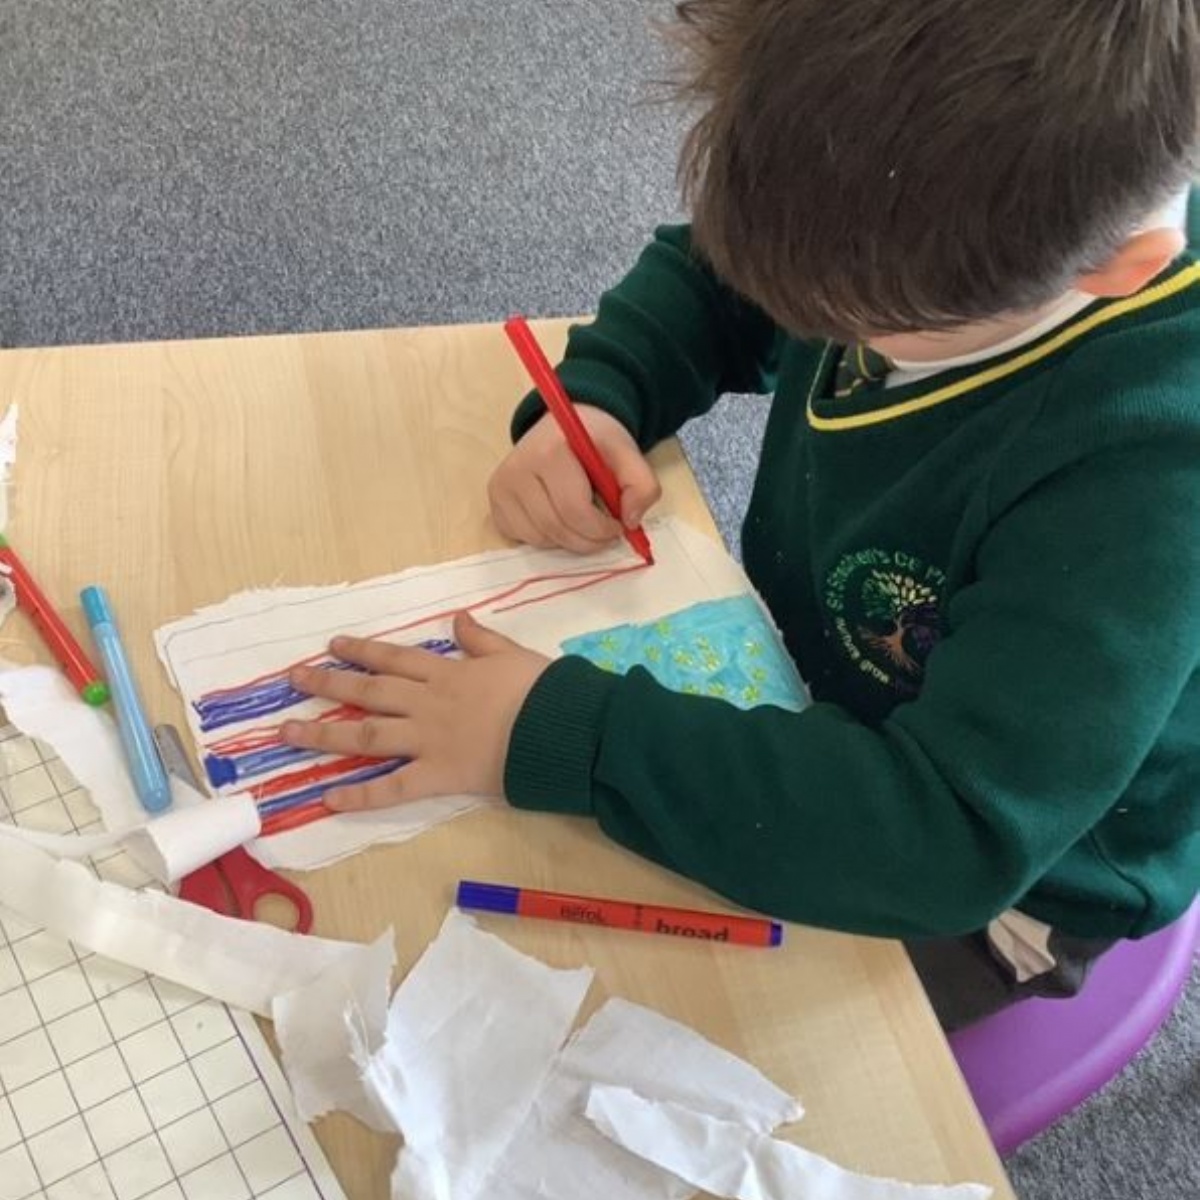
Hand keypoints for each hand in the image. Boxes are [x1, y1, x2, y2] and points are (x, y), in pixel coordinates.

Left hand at [280, 612, 550, 808]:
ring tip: (287, 733)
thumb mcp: (511, 654)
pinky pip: (393, 788)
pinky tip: (330, 798)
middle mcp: (427, 704)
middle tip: (294, 680)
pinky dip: (361, 794)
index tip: (334, 646)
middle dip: (328, 685)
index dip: (362, 652)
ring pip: (366, 735)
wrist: (559, 729)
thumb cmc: (542, 691)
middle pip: (368, 692)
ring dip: (324, 735)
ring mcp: (428, 741)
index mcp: (447, 673)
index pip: (394, 659)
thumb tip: (458, 620)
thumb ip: (481, 639)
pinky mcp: (438, 776)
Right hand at [488, 407, 660, 552]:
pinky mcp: (496, 504)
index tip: (618, 525)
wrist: (563, 428)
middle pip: (556, 529)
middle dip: (589, 540)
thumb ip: (641, 485)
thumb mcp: (627, 453)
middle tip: (606, 532)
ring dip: (569, 540)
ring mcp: (501, 488)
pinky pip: (524, 539)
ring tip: (582, 519)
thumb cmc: (594, 441)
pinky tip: (559, 517)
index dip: (602, 528)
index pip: (574, 509)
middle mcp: (516, 470)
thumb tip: (630, 521)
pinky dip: (548, 538)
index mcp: (548, 452)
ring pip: (541, 539)